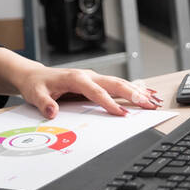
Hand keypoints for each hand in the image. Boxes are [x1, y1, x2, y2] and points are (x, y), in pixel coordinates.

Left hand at [14, 66, 162, 118]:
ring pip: (119, 83)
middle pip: (115, 84)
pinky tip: (147, 94)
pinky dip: (133, 89)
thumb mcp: (35, 94)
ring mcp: (94, 78)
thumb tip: (52, 112)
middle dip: (133, 93)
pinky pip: (117, 85)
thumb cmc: (37, 85)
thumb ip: (44, 104)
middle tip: (148, 104)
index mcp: (75, 78)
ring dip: (137, 92)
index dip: (109, 103)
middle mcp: (88, 76)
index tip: (121, 113)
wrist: (35, 76)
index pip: (96, 91)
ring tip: (154, 102)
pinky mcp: (96, 82)